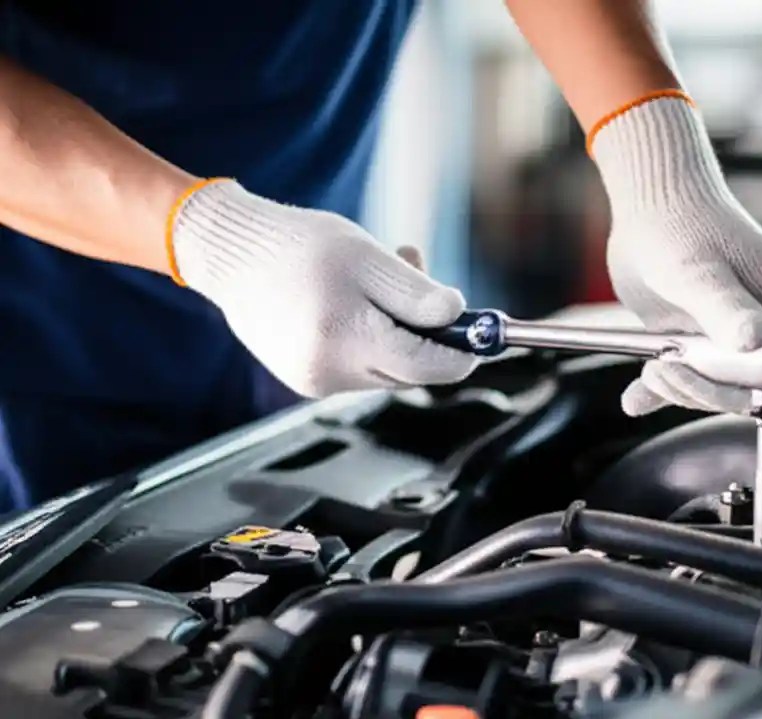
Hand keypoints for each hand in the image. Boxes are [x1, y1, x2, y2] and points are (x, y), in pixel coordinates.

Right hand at [171, 181, 476, 396]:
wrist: (228, 254)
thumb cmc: (297, 247)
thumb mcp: (367, 258)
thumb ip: (415, 293)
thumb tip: (459, 316)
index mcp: (345, 340)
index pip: (428, 366)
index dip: (463, 352)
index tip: (485, 338)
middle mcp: (329, 373)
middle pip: (410, 370)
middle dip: (428, 332)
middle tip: (428, 283)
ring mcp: (315, 381)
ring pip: (386, 367)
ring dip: (398, 330)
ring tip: (380, 277)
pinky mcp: (306, 378)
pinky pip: (359, 365)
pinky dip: (370, 336)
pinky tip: (354, 301)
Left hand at [594, 97, 761, 415]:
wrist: (651, 195)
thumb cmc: (678, 223)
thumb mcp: (698, 271)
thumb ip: (725, 307)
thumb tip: (755, 338)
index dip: (737, 385)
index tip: (697, 372)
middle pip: (744, 386)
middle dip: (703, 388)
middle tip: (664, 369)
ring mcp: (730, 331)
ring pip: (713, 384)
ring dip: (678, 388)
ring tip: (650, 371)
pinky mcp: (700, 334)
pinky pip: (688, 372)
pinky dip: (661, 390)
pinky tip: (636, 398)